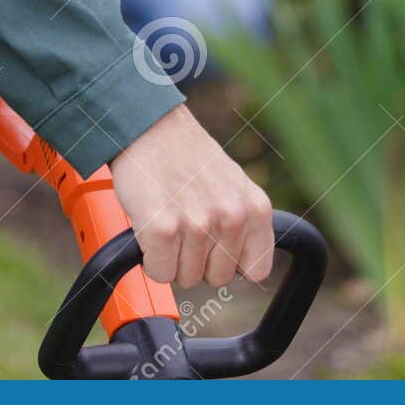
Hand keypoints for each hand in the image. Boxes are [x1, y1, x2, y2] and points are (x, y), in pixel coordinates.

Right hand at [109, 103, 273, 288]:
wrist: (149, 126)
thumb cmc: (186, 154)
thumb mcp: (234, 182)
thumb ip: (244, 220)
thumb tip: (244, 263)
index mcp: (255, 208)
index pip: (256, 270)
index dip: (231, 261)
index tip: (216, 246)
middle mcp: (231, 216)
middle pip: (218, 278)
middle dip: (199, 260)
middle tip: (185, 226)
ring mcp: (197, 224)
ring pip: (186, 278)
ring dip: (173, 257)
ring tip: (169, 219)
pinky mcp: (163, 229)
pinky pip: (160, 273)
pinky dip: (151, 258)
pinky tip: (152, 229)